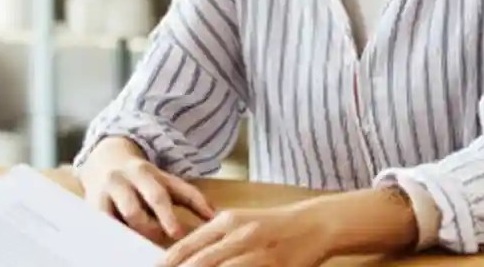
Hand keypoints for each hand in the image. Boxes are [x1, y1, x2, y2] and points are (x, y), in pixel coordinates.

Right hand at [80, 138, 216, 243]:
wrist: (105, 158)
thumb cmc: (143, 177)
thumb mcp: (167, 181)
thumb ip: (191, 198)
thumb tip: (216, 217)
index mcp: (145, 173)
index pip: (158, 194)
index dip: (167, 216)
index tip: (178, 234)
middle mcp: (123, 181)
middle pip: (134, 210)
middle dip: (148, 228)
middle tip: (160, 244)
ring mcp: (104, 192)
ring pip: (115, 218)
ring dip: (132, 233)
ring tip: (143, 247)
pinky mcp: (92, 204)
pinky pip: (102, 223)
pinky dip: (112, 236)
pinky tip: (122, 247)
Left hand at [163, 205, 330, 266]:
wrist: (315, 224)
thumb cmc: (274, 226)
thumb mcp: (241, 223)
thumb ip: (215, 237)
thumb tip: (186, 253)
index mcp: (226, 221)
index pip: (188, 244)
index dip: (168, 261)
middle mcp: (238, 233)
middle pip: (199, 261)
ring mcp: (256, 250)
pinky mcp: (272, 264)